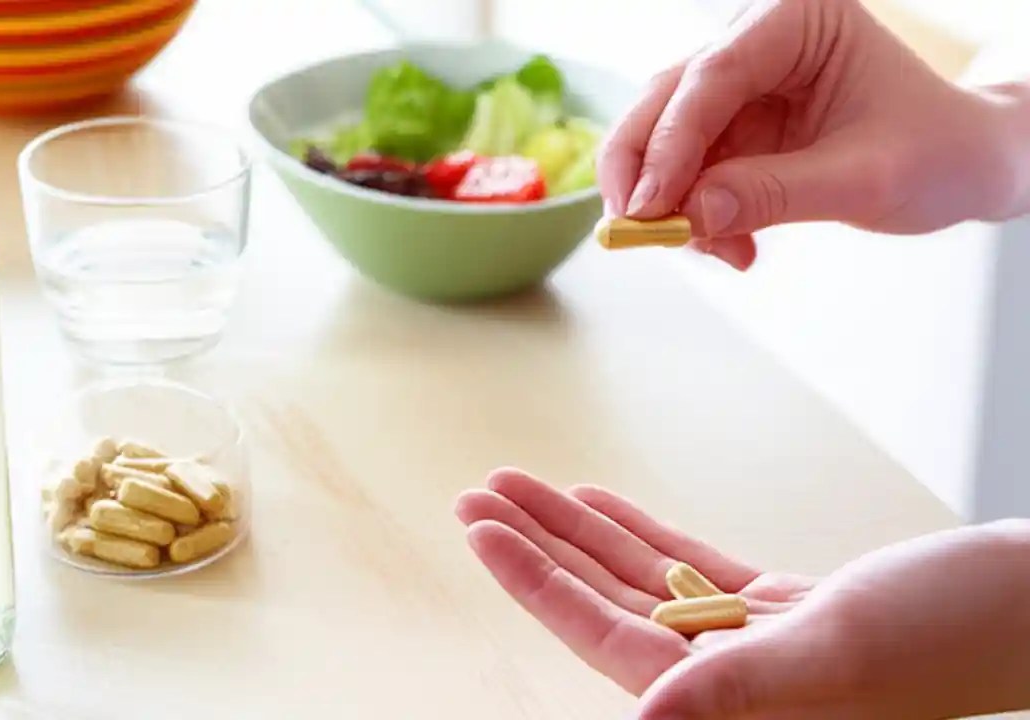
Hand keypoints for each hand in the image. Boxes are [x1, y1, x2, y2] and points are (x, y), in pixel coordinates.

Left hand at [457, 468, 1029, 718]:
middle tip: (478, 495)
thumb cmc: (958, 634)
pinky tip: (600, 504)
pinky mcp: (789, 609)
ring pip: (643, 578)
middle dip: (539, 547)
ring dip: (581, 531)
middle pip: (607, 601)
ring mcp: (759, 641)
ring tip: (521, 487)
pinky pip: (693, 569)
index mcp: (732, 698)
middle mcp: (734, 677)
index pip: (601, 633)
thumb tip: (645, 718)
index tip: (480, 528)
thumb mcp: (840, 650)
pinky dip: (644, 536)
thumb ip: (737, 686)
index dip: (533, 580)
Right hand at [596, 0, 1029, 269]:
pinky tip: (732, 248)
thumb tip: (692, 214)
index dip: (670, 141)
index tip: (649, 205)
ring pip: (663, 142)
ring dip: (672, 204)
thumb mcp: (864, 179)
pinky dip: (696, 217)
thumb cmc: (935, 152)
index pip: (712, 75)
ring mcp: (738, 90)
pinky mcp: (732, 133)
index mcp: (796, 20)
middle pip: (666, 100)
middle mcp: (756, 43)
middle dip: (643, 170)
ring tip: (715, 251)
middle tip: (632, 230)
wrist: (961, 166)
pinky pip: (687, 177)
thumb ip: (775, 192)